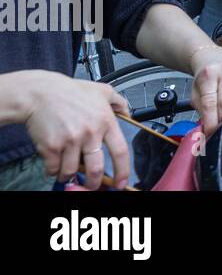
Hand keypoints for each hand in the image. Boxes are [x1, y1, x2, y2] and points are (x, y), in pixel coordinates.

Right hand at [17, 71, 131, 187]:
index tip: (121, 182)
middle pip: (96, 169)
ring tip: (67, 170)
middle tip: (91, 185)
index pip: (120, 151)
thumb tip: (128, 113)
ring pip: (72, 171)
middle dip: (94, 183)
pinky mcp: (51, 146)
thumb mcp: (102, 90)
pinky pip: (53, 169)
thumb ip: (118, 102)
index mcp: (106, 121)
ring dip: (69, 176)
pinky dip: (53, 171)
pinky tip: (54, 164)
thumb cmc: (70, 91)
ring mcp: (70, 141)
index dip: (123, 171)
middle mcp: (90, 133)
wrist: (40, 92)